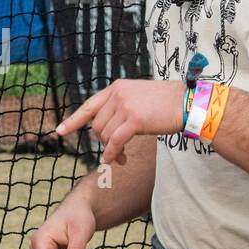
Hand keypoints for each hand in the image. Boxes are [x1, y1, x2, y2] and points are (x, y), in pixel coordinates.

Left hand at [54, 79, 184, 164]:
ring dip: (111, 150)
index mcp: (117, 88)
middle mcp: (118, 94)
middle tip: (115, 153)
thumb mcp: (138, 98)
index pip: (89, 105)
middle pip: (97, 126)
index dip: (73, 120)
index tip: (59, 131)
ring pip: (106, 135)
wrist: (188, 103)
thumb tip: (105, 130)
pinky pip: (115, 141)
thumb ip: (120, 107)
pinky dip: (112, 153)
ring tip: (121, 156)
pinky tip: (115, 160)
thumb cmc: (166, 104)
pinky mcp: (135, 119)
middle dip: (103, 142)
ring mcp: (126, 105)